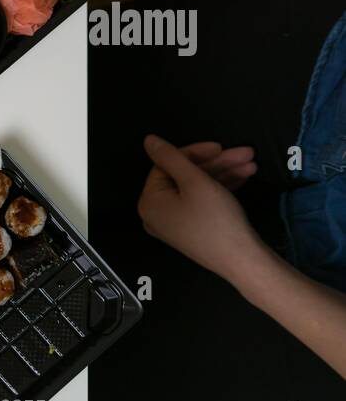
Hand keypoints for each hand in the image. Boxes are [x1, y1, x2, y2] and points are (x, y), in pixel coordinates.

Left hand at [135, 135, 264, 281]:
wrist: (242, 260)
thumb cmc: (216, 220)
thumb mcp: (194, 181)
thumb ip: (171, 156)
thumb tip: (149, 140)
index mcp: (149, 202)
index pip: (167, 166)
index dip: (195, 152)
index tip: (219, 146)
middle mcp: (157, 213)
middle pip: (184, 176)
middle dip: (216, 163)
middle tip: (244, 153)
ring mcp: (176, 223)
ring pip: (198, 188)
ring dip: (224, 173)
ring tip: (251, 164)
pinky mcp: (194, 229)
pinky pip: (203, 201)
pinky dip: (222, 188)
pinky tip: (244, 178)